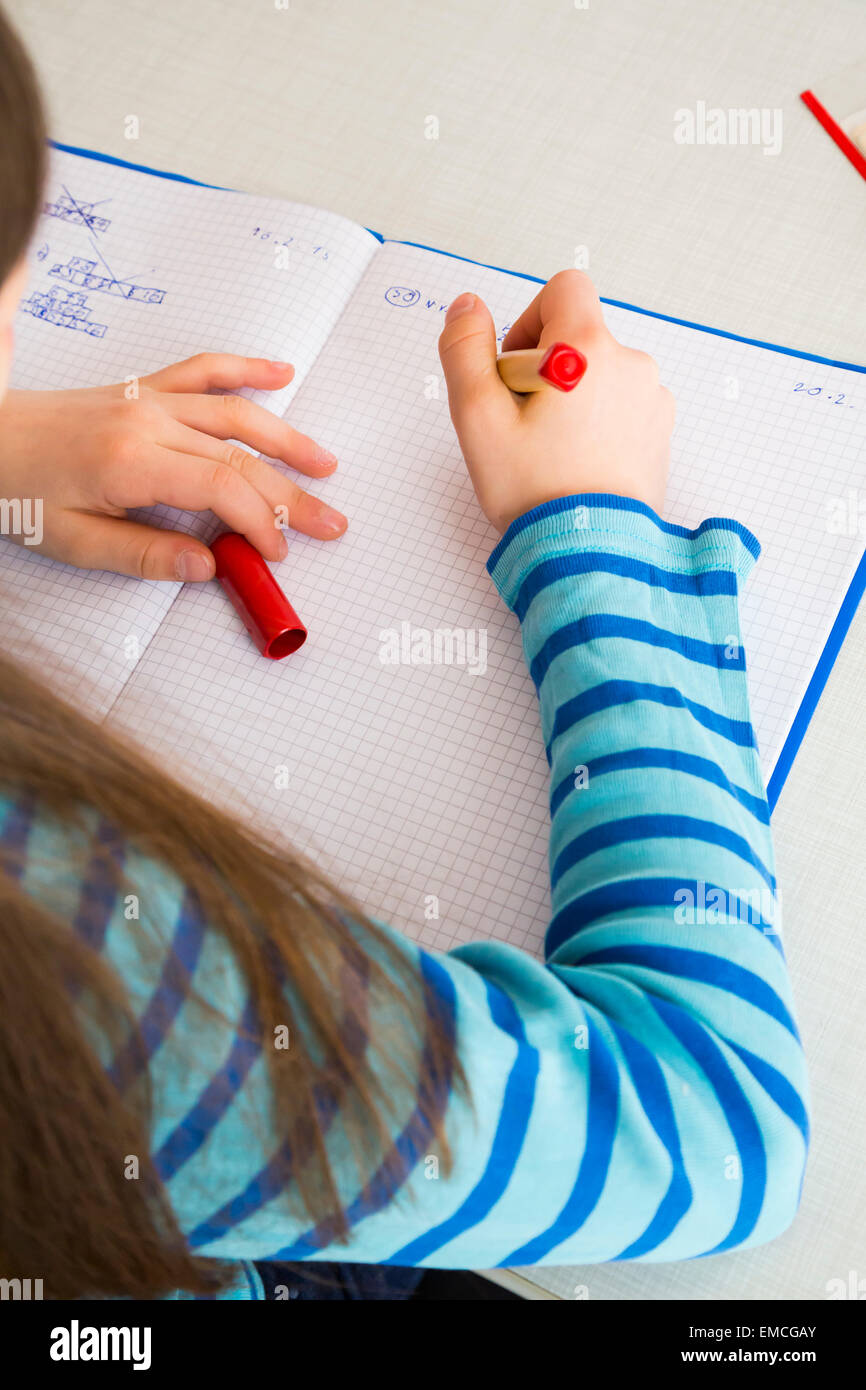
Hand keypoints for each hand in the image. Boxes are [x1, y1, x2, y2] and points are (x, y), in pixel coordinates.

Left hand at [0, 354, 346, 579]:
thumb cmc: (19, 490)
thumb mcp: (75, 541)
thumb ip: (145, 554)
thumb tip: (207, 566)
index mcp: (130, 461)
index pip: (221, 487)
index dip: (260, 521)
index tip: (278, 552)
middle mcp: (147, 420)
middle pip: (239, 455)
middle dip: (291, 494)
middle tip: (330, 523)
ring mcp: (147, 398)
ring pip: (234, 413)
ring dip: (287, 437)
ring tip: (324, 464)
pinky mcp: (142, 388)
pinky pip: (202, 370)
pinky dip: (245, 369)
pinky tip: (281, 371)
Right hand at [438, 270, 673, 532]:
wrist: (589, 552)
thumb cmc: (534, 490)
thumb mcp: (477, 417)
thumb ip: (464, 349)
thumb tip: (468, 305)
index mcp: (588, 348)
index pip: (564, 289)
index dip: (529, 320)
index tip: (515, 370)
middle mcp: (630, 364)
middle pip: (577, 337)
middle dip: (544, 369)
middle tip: (525, 426)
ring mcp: (651, 399)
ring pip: (598, 373)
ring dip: (571, 397)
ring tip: (552, 451)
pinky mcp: (658, 431)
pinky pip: (620, 405)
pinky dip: (596, 423)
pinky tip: (577, 463)